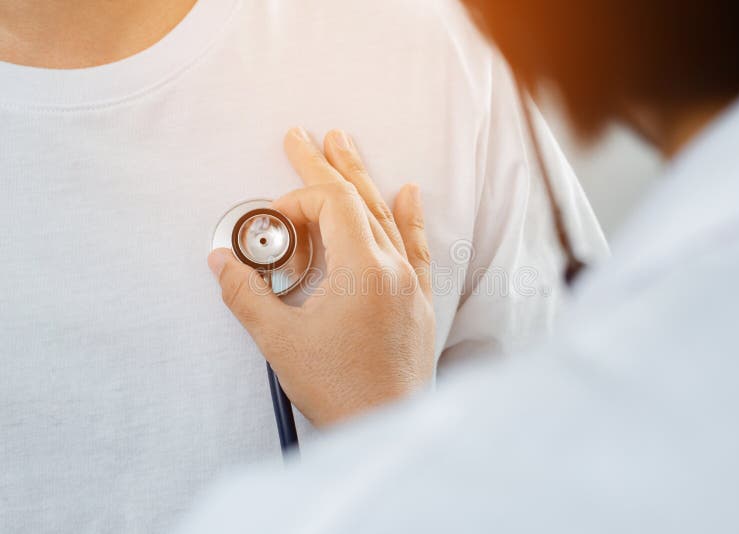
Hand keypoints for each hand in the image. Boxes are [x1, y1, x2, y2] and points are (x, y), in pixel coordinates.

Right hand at [207, 128, 435, 426]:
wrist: (385, 429)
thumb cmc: (339, 391)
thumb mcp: (279, 341)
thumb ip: (246, 294)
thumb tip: (221, 261)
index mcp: (363, 270)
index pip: (333, 205)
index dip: (298, 199)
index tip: (274, 224)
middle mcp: (392, 269)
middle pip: (359, 199)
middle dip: (327, 163)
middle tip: (303, 135)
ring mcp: (409, 284)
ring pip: (386, 217)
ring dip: (361, 180)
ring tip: (344, 146)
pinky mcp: (416, 301)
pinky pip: (415, 247)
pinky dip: (409, 217)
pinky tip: (410, 192)